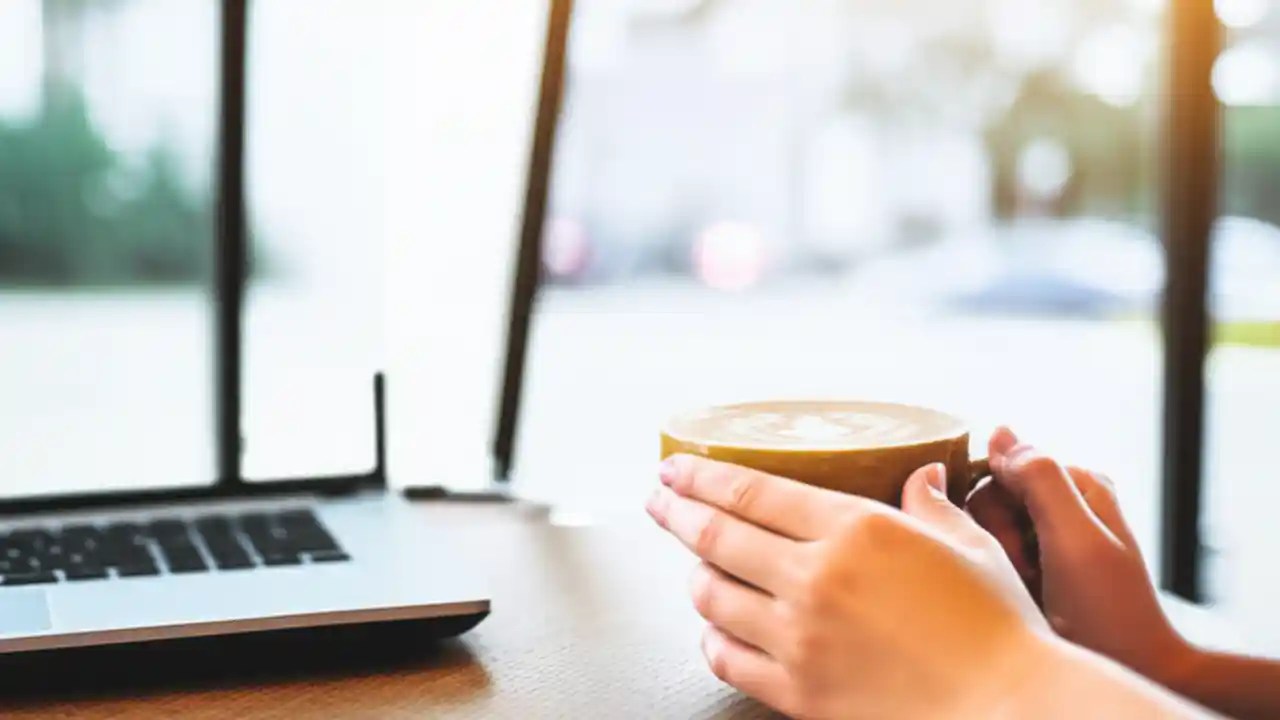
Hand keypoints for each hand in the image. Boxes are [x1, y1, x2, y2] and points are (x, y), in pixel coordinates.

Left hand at [646, 454, 1053, 718]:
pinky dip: (712, 638)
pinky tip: (715, 629)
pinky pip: (728, 658)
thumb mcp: (968, 546)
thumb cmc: (999, 628)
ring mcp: (800, 640)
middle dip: (675, 513)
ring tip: (695, 564)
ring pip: (711, 597)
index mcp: (853, 530)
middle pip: (716, 536)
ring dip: (695, 575)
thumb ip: (930, 505)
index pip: (750, 492)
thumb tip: (923, 474)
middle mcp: (814, 579)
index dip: (700, 476)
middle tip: (657, 499)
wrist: (1011, 711)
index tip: (673, 467)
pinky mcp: (799, 694)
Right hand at [966, 427, 1194, 689]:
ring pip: (984, 526)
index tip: (1020, 548)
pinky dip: (997, 574)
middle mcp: (1061, 502)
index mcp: (1078, 483)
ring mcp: (1047, 534)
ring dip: (995, 559)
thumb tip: (1000, 432)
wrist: (1131, 668)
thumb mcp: (1076, 539)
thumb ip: (1040, 480)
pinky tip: (1020, 593)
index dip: (997, 506)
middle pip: (989, 496)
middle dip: (995, 535)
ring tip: (1025, 587)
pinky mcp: (1035, 564)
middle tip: (1026, 572)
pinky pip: (992, 553)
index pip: (1002, 467)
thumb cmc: (1108, 611)